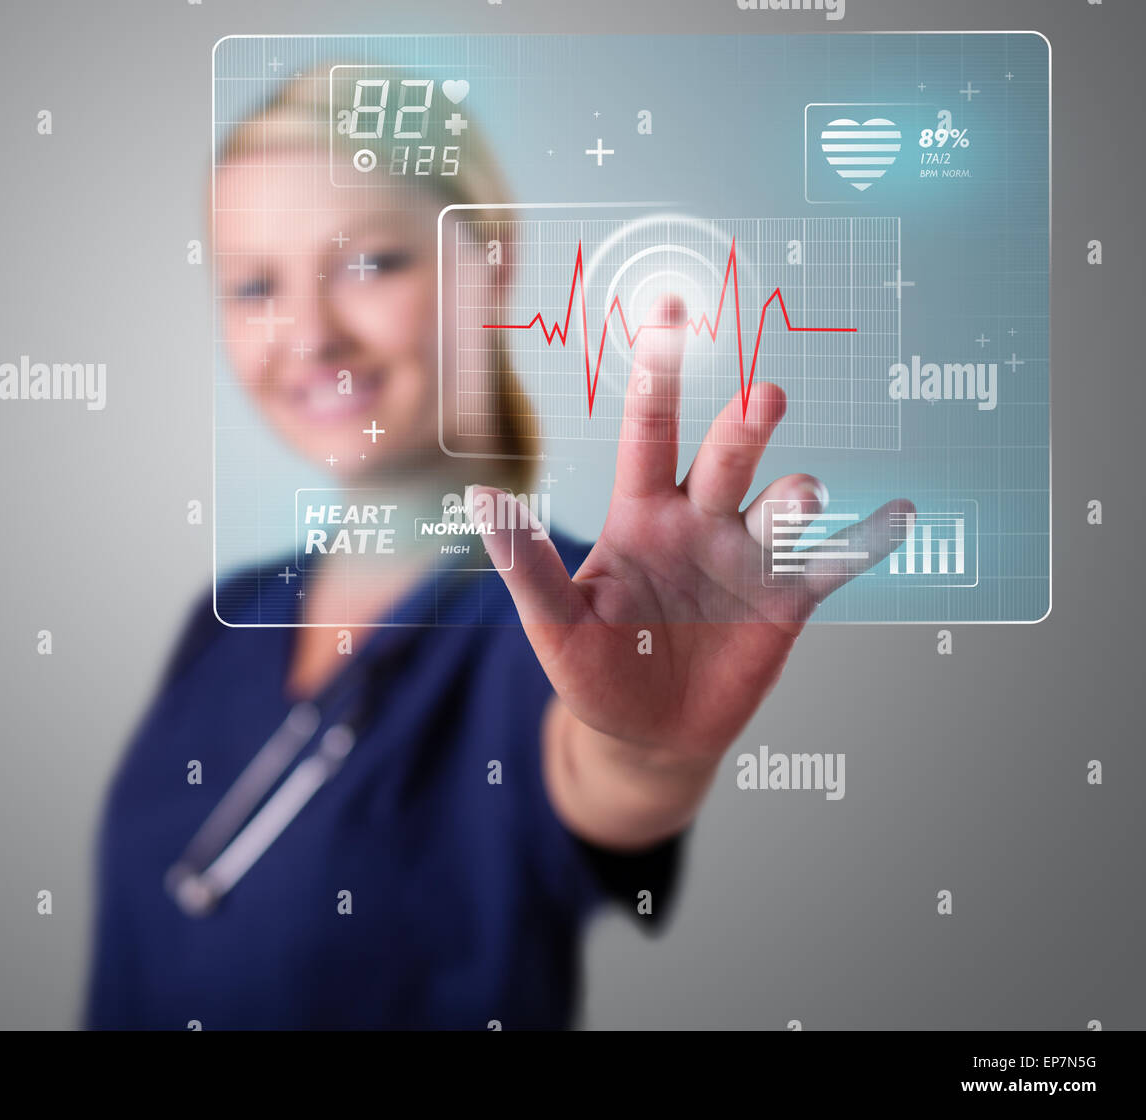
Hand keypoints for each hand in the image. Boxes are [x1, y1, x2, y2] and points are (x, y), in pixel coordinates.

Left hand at [473, 295, 909, 777]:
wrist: (649, 733)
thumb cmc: (596, 669)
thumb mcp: (555, 625)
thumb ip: (527, 566)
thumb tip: (477, 499)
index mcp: (642, 513)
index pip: (650, 432)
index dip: (658, 376)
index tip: (671, 312)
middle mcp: (701, 520)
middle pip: (726, 459)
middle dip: (744, 428)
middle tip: (762, 399)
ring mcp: (746, 557)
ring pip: (780, 508)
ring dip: (794, 497)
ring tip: (797, 500)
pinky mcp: (786, 600)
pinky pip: (830, 564)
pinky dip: (863, 541)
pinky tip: (897, 516)